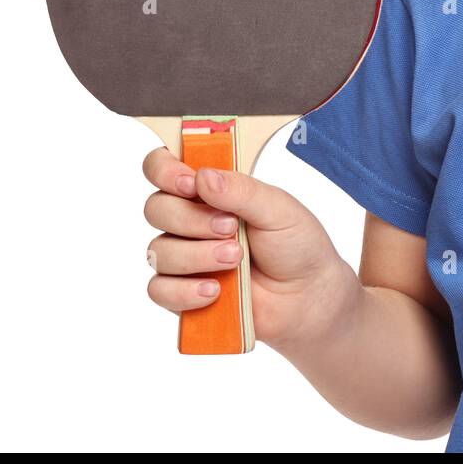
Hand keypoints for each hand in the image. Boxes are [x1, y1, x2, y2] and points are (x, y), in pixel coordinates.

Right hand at [142, 147, 357, 352]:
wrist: (306, 296)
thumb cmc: (295, 244)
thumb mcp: (278, 209)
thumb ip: (241, 191)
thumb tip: (202, 177)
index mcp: (211, 190)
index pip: (164, 168)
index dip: (164, 170)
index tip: (188, 183)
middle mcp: (190, 220)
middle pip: (156, 208)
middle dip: (190, 219)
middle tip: (229, 227)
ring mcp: (183, 256)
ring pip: (158, 251)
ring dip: (196, 256)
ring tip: (235, 259)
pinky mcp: (181, 293)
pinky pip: (159, 290)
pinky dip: (185, 290)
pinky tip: (216, 291)